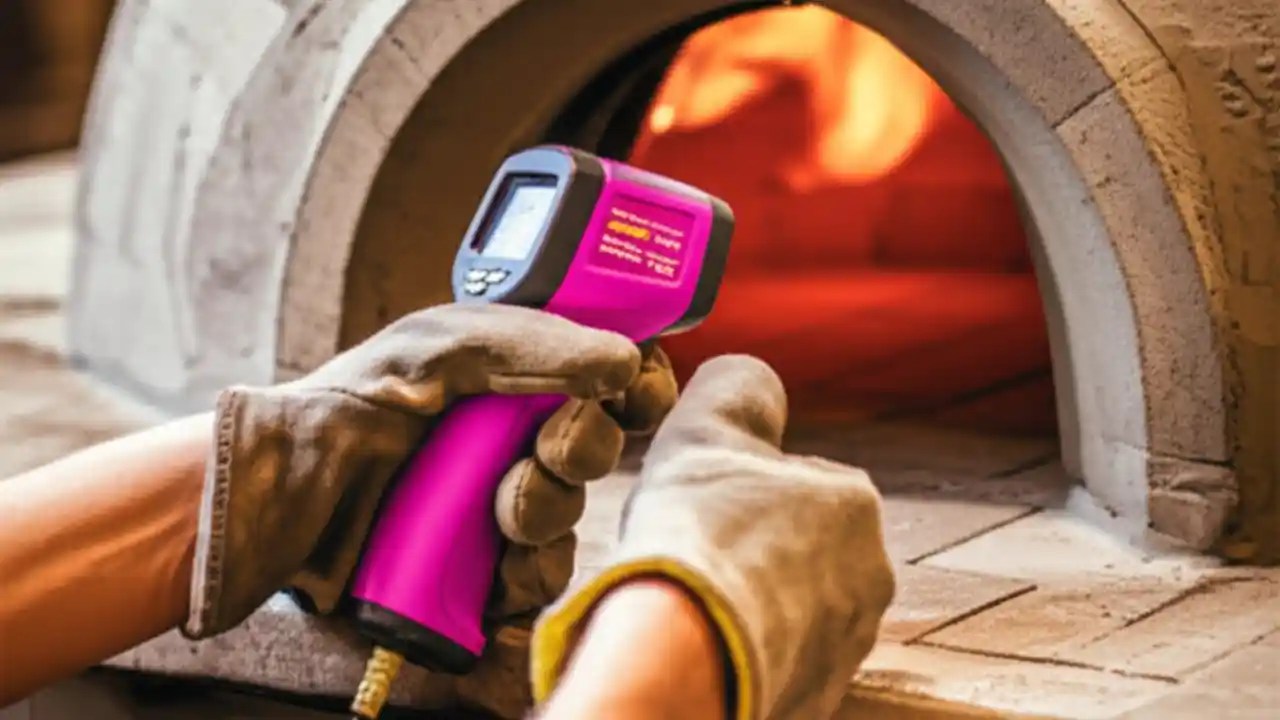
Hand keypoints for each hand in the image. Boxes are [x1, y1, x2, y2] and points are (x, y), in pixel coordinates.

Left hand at [181, 303, 675, 716]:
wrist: (283, 501)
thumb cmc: (347, 408)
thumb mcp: (436, 349)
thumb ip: (532, 345)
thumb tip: (623, 360)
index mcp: (514, 375)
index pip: (607, 374)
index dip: (634, 385)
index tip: (630, 393)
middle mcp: (515, 438)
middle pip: (603, 446)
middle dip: (582, 449)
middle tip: (544, 449)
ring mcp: (502, 506)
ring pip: (575, 514)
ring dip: (545, 511)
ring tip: (495, 508)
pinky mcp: (486, 570)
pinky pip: (543, 578)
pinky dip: (527, 571)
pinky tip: (493, 562)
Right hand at [531, 355, 894, 719]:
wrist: (683, 650)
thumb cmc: (698, 533)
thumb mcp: (705, 427)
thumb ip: (735, 389)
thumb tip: (748, 378)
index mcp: (855, 503)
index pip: (798, 484)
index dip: (741, 491)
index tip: (705, 510)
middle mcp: (870, 575)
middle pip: (797, 551)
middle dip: (754, 552)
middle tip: (699, 558)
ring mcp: (849, 644)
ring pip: (792, 609)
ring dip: (754, 604)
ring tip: (698, 607)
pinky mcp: (824, 697)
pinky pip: (783, 664)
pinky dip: (750, 654)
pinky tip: (711, 648)